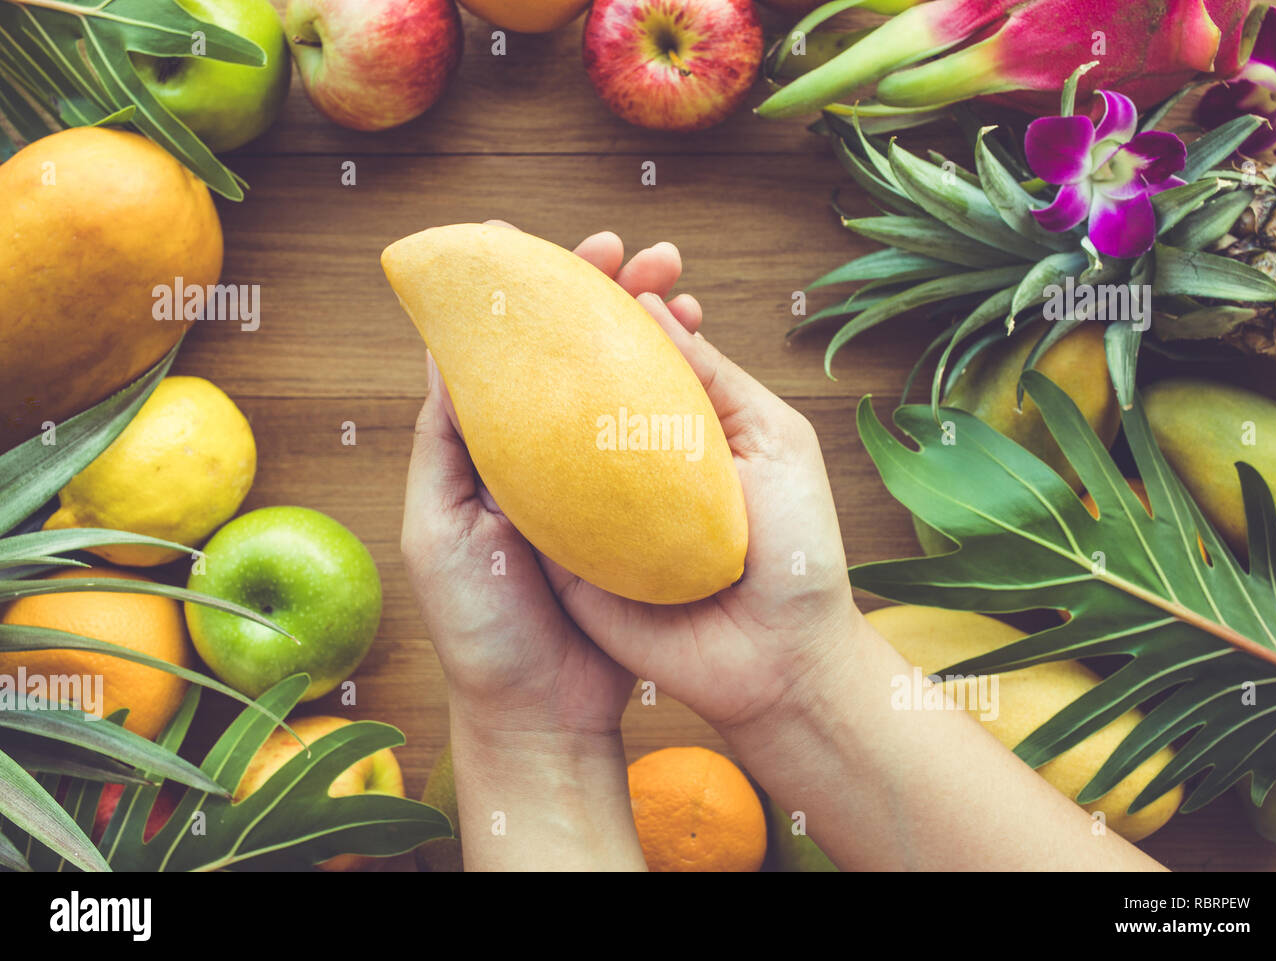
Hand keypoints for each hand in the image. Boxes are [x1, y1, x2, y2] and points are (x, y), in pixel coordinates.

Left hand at [402, 224, 700, 736]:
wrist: (540, 710)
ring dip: (648, 330)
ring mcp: (590, 480)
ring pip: (617, 384)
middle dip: (606, 294)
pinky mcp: (634, 510)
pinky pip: (653, 439)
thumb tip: (448, 346)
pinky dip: (676, 392)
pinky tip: (702, 359)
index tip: (570, 246)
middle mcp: (537, 454)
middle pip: (570, 354)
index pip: (508, 350)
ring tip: (685, 289)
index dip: (537, 291)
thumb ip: (445, 443)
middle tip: (647, 254)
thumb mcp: (440, 531)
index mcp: (483, 450)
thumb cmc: (480, 627)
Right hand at [537, 281, 864, 734]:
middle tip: (567, 257)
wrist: (778, 659)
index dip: (627, 293)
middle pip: (586, 372)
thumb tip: (652, 306)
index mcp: (689, 422)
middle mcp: (634, 453)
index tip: (625, 248)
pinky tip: (479, 387)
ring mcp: (595, 499)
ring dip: (525, 362)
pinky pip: (525, 491)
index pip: (645, 342)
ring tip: (510, 300)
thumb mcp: (771, 441)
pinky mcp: (566, 547)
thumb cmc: (795, 548)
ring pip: (545, 424)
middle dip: (569, 311)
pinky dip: (499, 442)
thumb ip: (711, 378)